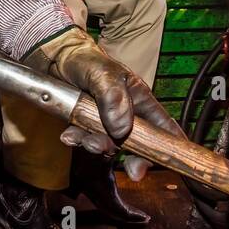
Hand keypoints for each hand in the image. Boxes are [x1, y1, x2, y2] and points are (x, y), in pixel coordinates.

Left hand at [26, 27, 181, 178]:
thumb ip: (113, 98)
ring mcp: (105, 122)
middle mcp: (125, 114)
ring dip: (99, 146)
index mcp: (139, 100)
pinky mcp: (85, 125)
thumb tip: (122, 128)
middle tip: (133, 170)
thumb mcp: (102, 74)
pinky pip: (85, 140)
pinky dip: (77, 140)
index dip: (172, 144)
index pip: (162, 125)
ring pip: (109, 145)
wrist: (54, 59)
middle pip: (139, 144)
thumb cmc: (85, 59)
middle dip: (136, 158)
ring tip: (87, 140)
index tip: (174, 162)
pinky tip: (69, 135)